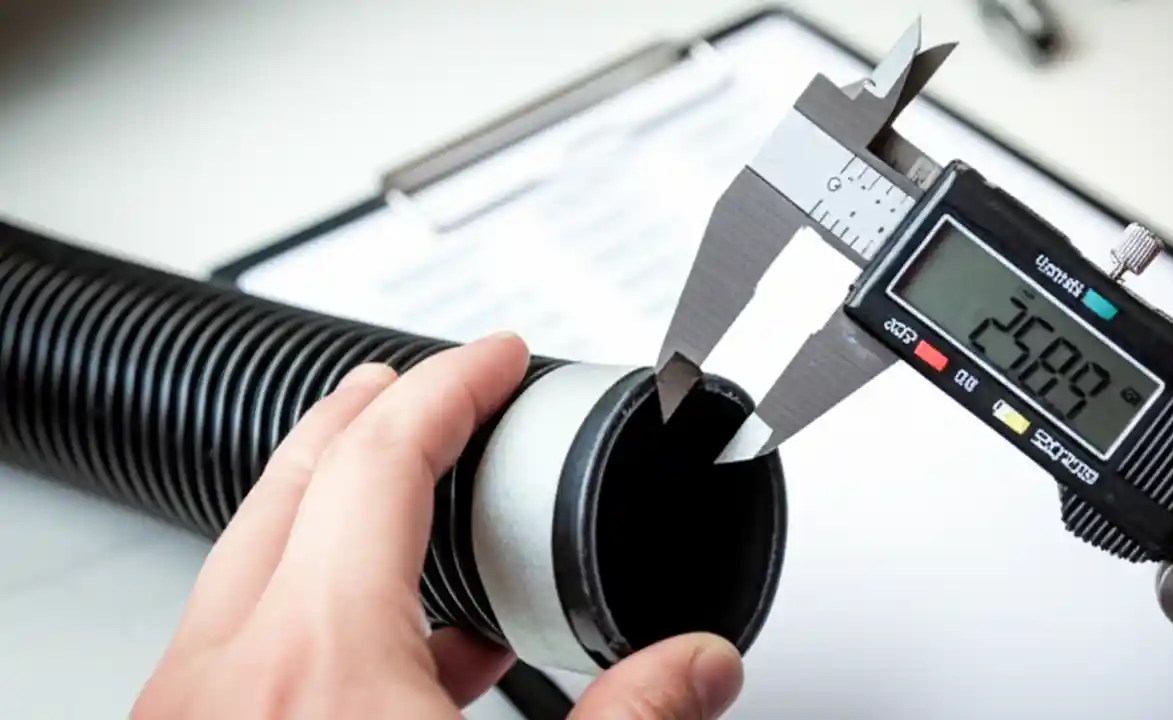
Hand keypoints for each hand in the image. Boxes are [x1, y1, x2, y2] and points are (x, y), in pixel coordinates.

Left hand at [132, 332, 742, 718]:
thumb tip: (703, 664)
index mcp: (315, 663)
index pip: (380, 457)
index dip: (452, 387)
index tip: (493, 358)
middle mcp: (225, 675)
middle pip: (292, 477)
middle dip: (369, 414)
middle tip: (425, 385)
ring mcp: (188, 712)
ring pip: (253, 550)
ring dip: (333, 502)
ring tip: (410, 497)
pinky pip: (247, 634)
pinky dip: (317, 600)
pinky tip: (396, 647)